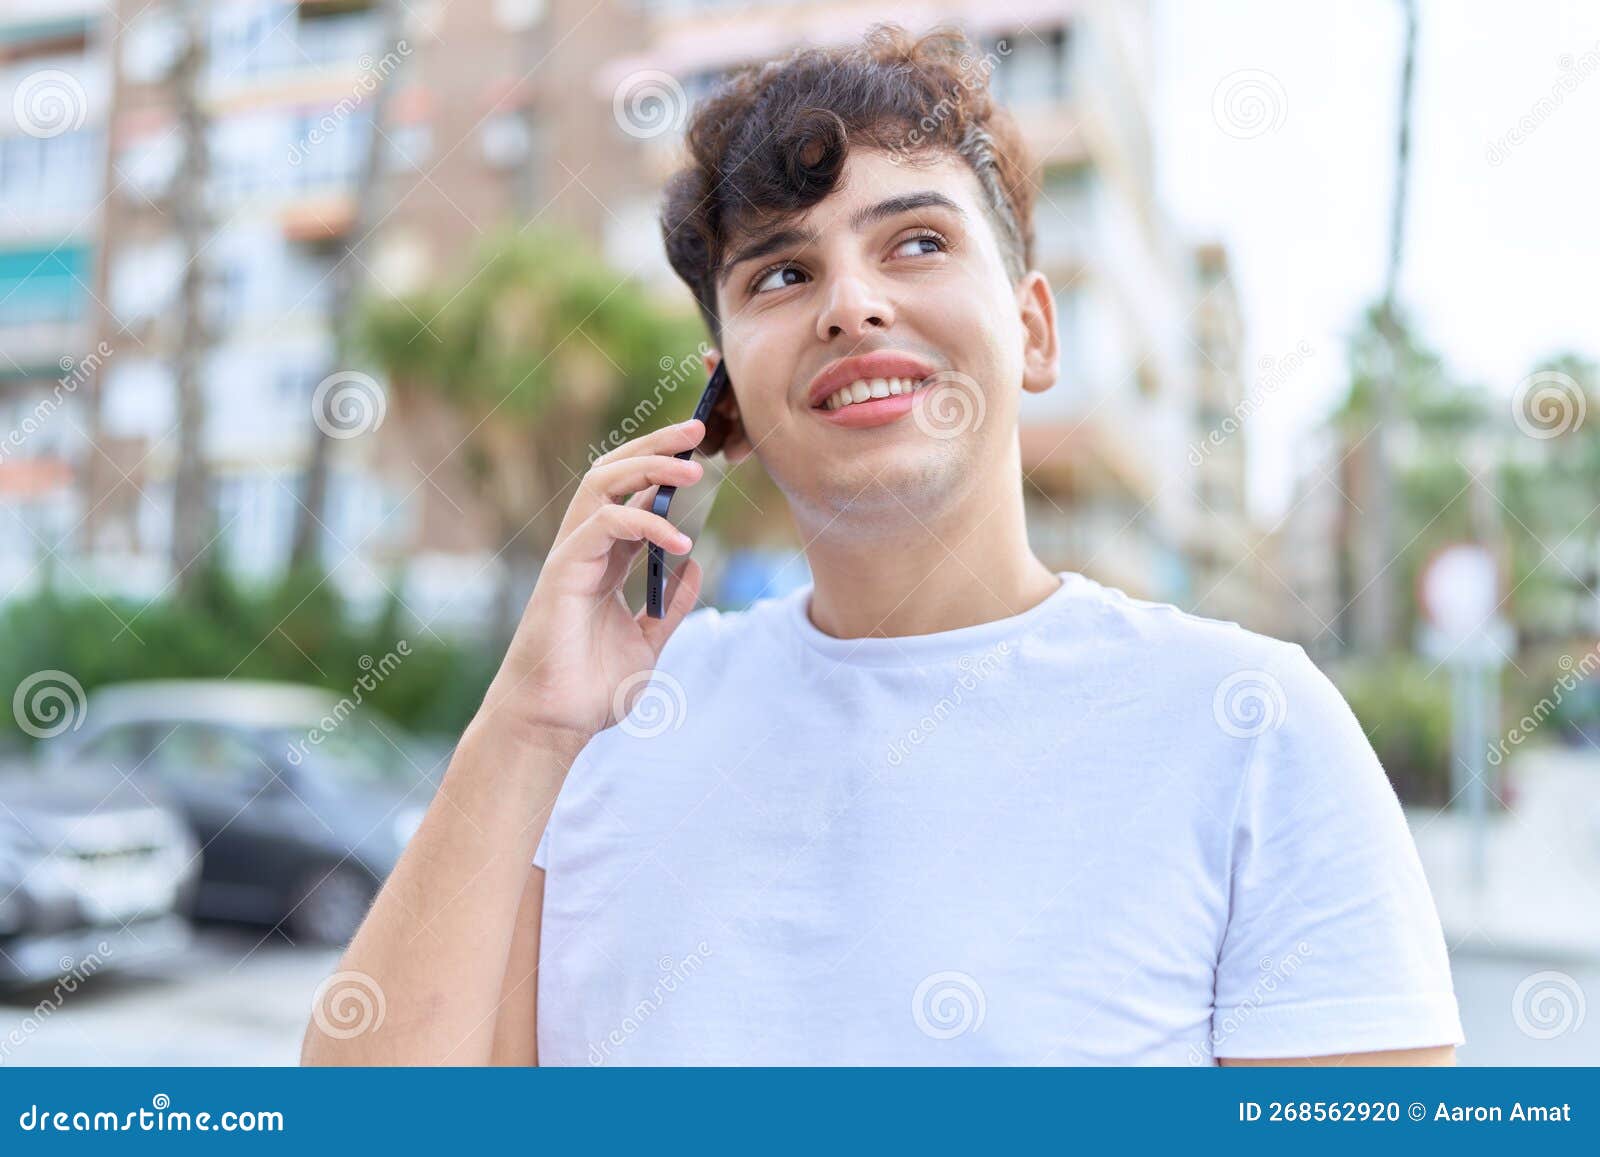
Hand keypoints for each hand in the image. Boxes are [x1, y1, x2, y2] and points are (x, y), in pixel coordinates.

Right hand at [473, 418, 708, 747]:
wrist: (556, 724)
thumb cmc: (591, 689)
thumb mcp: (649, 641)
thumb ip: (670, 604)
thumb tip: (696, 566)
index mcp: (606, 562)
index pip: (634, 497)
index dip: (664, 470)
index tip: (703, 452)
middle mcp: (587, 550)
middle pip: (615, 475)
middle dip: (655, 446)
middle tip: (697, 429)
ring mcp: (572, 556)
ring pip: (602, 484)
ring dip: (649, 467)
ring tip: (694, 466)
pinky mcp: (563, 571)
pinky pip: (604, 525)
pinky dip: (644, 522)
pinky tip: (679, 541)